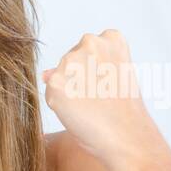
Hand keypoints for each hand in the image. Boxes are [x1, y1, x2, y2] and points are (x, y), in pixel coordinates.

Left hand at [41, 28, 163, 168]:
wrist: (126, 134)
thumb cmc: (123, 109)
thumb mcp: (114, 76)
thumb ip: (85, 66)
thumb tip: (44, 73)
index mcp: (111, 37)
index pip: (89, 49)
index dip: (97, 71)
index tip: (109, 84)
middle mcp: (89, 43)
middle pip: (71, 59)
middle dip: (79, 78)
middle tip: (99, 97)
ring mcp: (71, 61)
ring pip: (59, 75)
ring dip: (68, 90)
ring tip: (91, 104)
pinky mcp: (56, 82)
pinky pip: (51, 93)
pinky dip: (60, 104)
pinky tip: (79, 111)